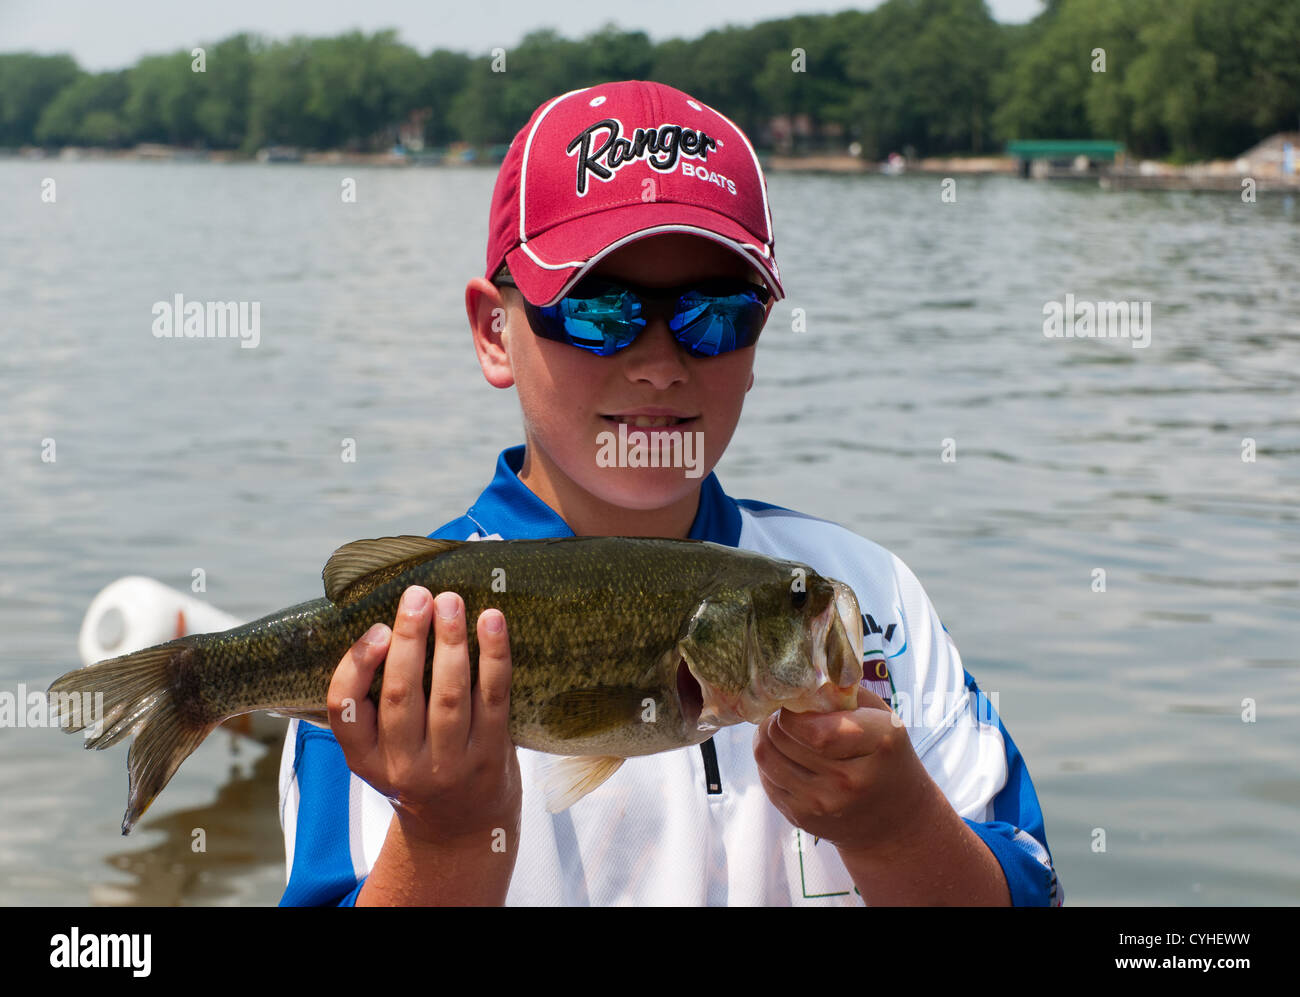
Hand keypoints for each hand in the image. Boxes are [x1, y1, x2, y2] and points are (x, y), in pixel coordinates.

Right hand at [327, 586, 520, 850]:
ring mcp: (450, 763)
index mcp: (364, 759)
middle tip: (417, 595)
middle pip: (401, 694)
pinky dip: (493, 655)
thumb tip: (388, 622)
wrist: (461, 826)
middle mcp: (404, 765)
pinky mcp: (491, 753)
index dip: (357, 665)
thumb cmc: (416, 769)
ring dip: (450, 641)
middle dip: (409, 638)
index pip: (344, 710)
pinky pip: (493, 696)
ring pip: (449, 694)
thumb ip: (373, 701)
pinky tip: (491, 621)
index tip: (376, 629)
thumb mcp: (379, 750)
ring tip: (450, 600)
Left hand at [753, 684, 936, 853]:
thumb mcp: (880, 716)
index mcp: (878, 743)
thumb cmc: (885, 755)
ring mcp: (824, 804)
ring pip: (766, 756)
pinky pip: (765, 778)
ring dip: (766, 736)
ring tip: (781, 729)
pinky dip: (769, 760)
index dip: (793, 710)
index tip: (796, 702)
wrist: (896, 820)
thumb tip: (799, 673)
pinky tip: (786, 754)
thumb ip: (843, 691)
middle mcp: (850, 781)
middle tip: (786, 712)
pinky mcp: (802, 819)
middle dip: (777, 718)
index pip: (814, 727)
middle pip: (782, 737)